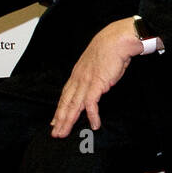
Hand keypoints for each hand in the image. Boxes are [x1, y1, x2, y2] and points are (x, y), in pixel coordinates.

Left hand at [50, 17, 143, 137]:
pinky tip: (94, 125)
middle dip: (60, 119)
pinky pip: (92, 104)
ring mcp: (87, 82)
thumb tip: (96, 83)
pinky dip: (92, 115)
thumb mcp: (96, 63)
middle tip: (56, 133)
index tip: (55, 120)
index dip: (60, 109)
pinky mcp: (97, 84)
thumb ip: (93, 75)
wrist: (116, 40)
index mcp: (78, 74)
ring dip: (69, 120)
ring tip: (64, 133)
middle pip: (66, 102)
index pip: (65, 95)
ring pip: (74, 105)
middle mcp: (79, 79)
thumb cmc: (109, 49)